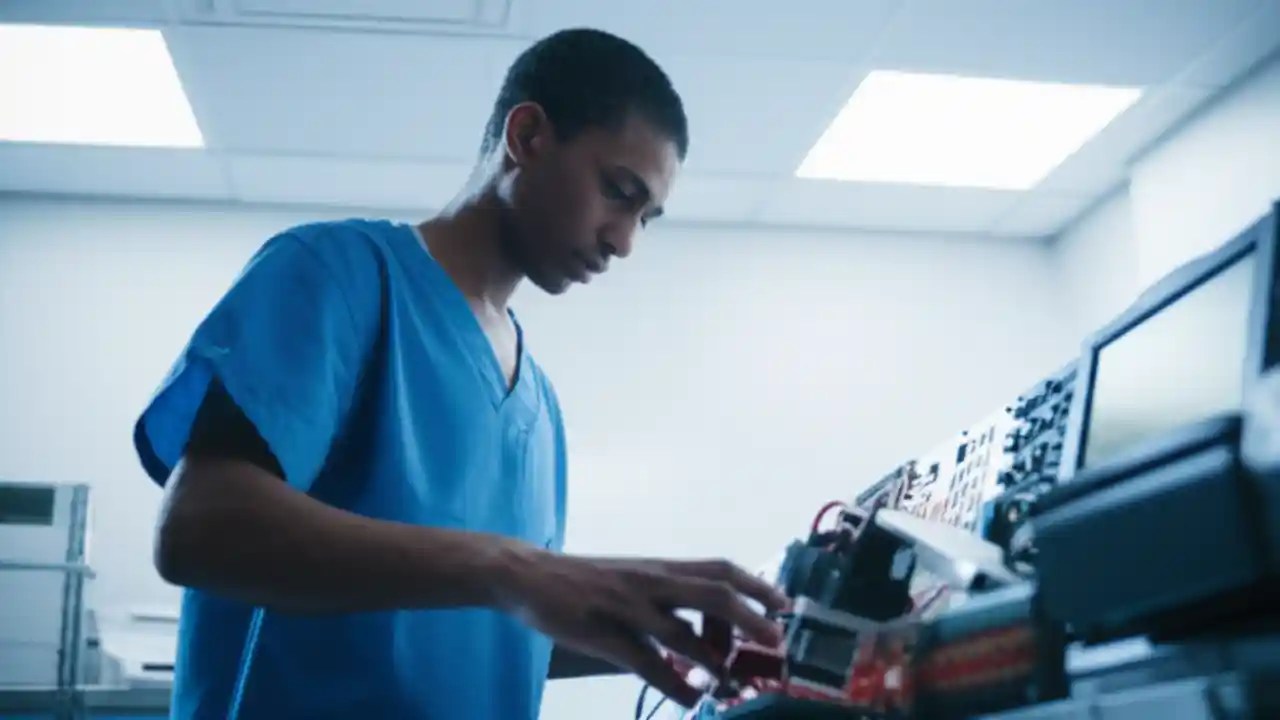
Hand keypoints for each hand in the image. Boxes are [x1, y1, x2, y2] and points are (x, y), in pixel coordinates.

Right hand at [500, 551, 787, 706]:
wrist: (528, 574)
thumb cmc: (584, 578)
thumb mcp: (631, 577)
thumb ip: (666, 597)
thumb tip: (704, 629)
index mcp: (660, 567)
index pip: (719, 569)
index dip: (755, 585)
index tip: (784, 603)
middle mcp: (652, 582)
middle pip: (714, 595)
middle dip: (751, 618)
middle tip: (775, 642)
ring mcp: (629, 608)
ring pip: (684, 634)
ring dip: (715, 663)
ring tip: (730, 684)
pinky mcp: (606, 635)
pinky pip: (648, 664)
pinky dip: (675, 684)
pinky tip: (690, 697)